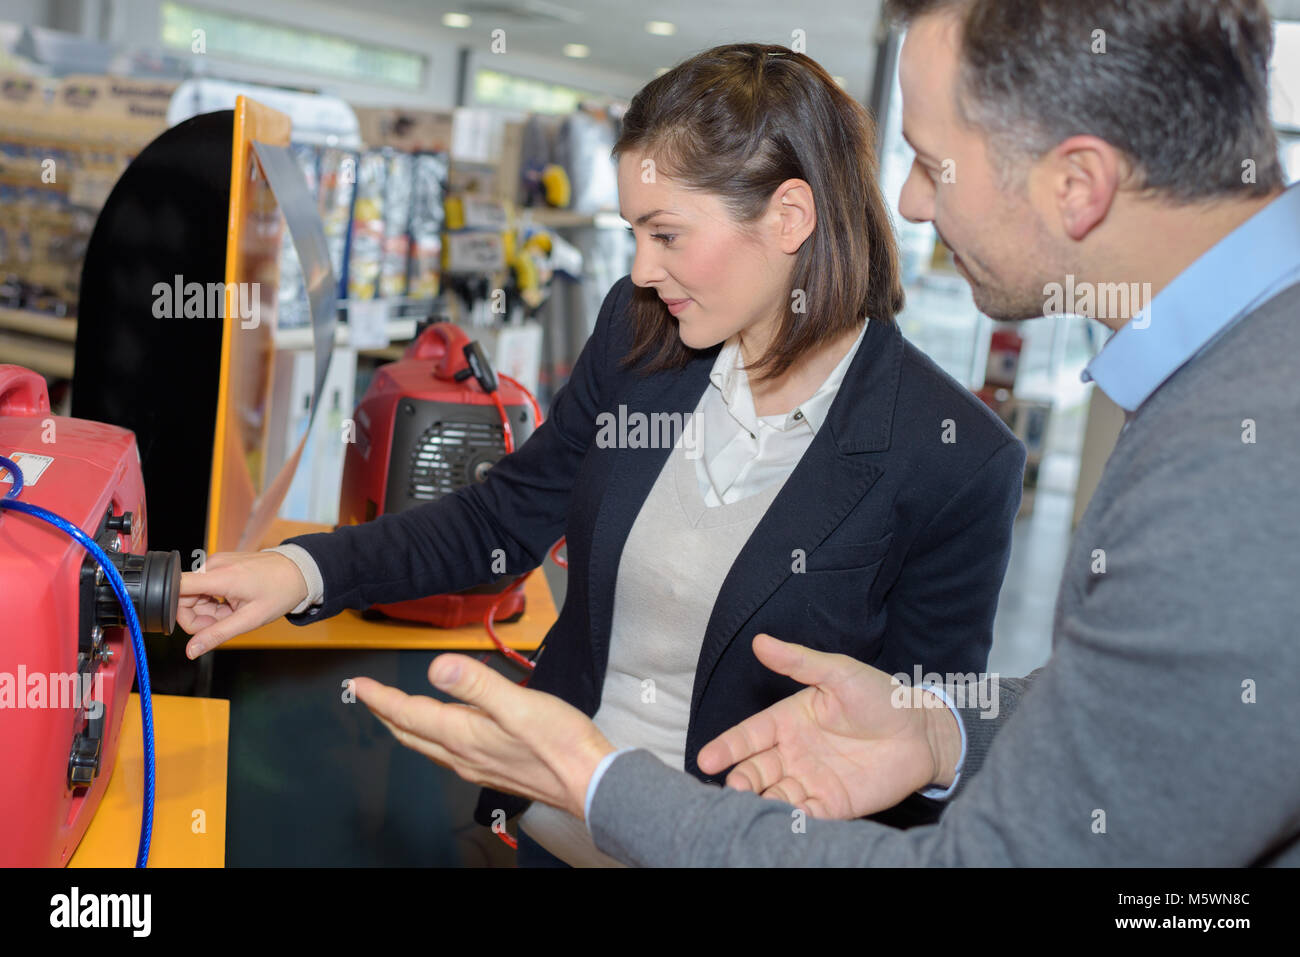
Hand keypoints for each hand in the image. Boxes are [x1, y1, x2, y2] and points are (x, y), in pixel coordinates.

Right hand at [177, 551, 309, 657]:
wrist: (298, 571)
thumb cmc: (280, 592)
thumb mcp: (250, 619)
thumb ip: (218, 634)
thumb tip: (192, 650)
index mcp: (220, 576)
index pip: (176, 587)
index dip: (177, 611)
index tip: (199, 626)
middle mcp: (214, 564)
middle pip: (184, 597)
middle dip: (200, 618)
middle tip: (226, 624)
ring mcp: (217, 563)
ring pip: (194, 595)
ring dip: (209, 611)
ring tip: (234, 612)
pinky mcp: (220, 564)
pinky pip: (204, 588)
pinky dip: (214, 601)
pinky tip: (233, 604)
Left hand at [352, 655, 615, 820]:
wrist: (589, 783)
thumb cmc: (561, 745)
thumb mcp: (519, 704)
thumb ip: (476, 683)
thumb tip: (436, 667)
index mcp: (464, 735)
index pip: (409, 714)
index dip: (380, 698)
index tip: (358, 685)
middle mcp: (463, 755)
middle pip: (411, 733)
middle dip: (385, 713)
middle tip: (367, 696)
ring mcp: (477, 766)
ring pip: (427, 745)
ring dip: (405, 726)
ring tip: (394, 711)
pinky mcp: (492, 769)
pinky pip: (447, 753)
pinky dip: (431, 737)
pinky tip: (442, 732)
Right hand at [697, 634, 962, 818]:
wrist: (922, 731)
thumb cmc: (880, 697)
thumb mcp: (839, 672)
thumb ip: (800, 661)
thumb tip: (760, 641)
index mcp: (788, 721)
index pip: (749, 735)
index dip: (728, 747)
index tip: (707, 758)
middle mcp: (794, 753)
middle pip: (756, 770)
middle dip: (741, 779)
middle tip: (734, 787)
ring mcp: (811, 780)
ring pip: (775, 795)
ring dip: (762, 802)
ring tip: (753, 804)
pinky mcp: (833, 805)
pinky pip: (805, 815)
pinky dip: (791, 819)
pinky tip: (783, 819)